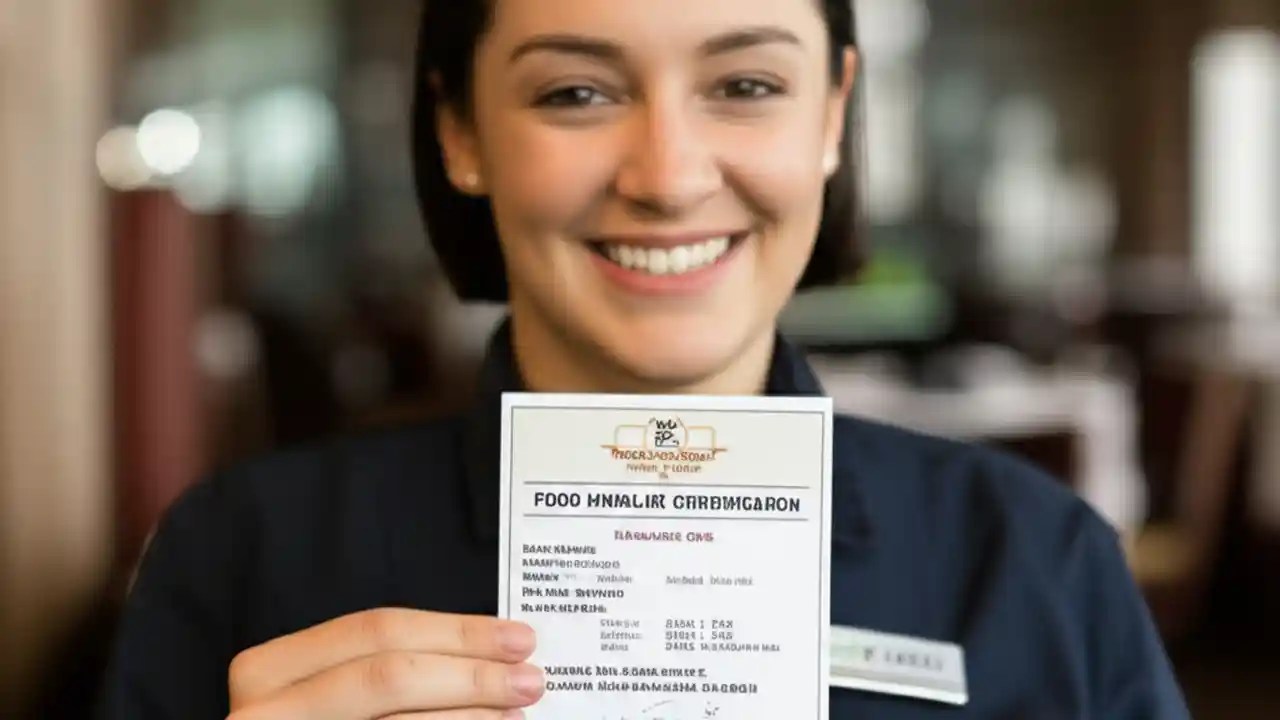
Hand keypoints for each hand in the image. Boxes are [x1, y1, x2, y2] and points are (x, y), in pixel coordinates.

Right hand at [227, 608, 542, 718]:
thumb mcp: (337, 697)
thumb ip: (392, 672)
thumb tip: (492, 656)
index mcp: (270, 669)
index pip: (375, 629)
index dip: (455, 632)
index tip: (518, 638)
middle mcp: (264, 711)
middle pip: (388, 674)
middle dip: (470, 673)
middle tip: (531, 679)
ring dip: (470, 716)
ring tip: (518, 713)